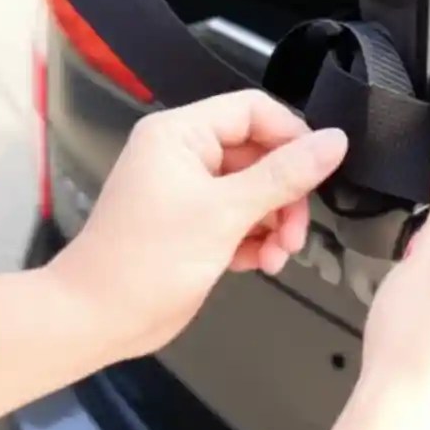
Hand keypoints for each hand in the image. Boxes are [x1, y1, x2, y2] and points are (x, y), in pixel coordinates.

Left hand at [46, 90, 346, 358]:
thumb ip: (284, 175)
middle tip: (295, 231)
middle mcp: (183, 156)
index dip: (293, 137)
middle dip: (285, 195)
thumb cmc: (141, 262)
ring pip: (257, 190)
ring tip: (278, 255)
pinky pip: (242, 218)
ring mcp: (188, 192)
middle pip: (261, 154)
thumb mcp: (224, 213)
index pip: (254, 111)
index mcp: (180, 134)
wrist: (96, 319)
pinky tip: (259, 263)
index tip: (319, 170)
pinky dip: (257, 240)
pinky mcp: (194, 225)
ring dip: (275, 223)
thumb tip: (333, 141)